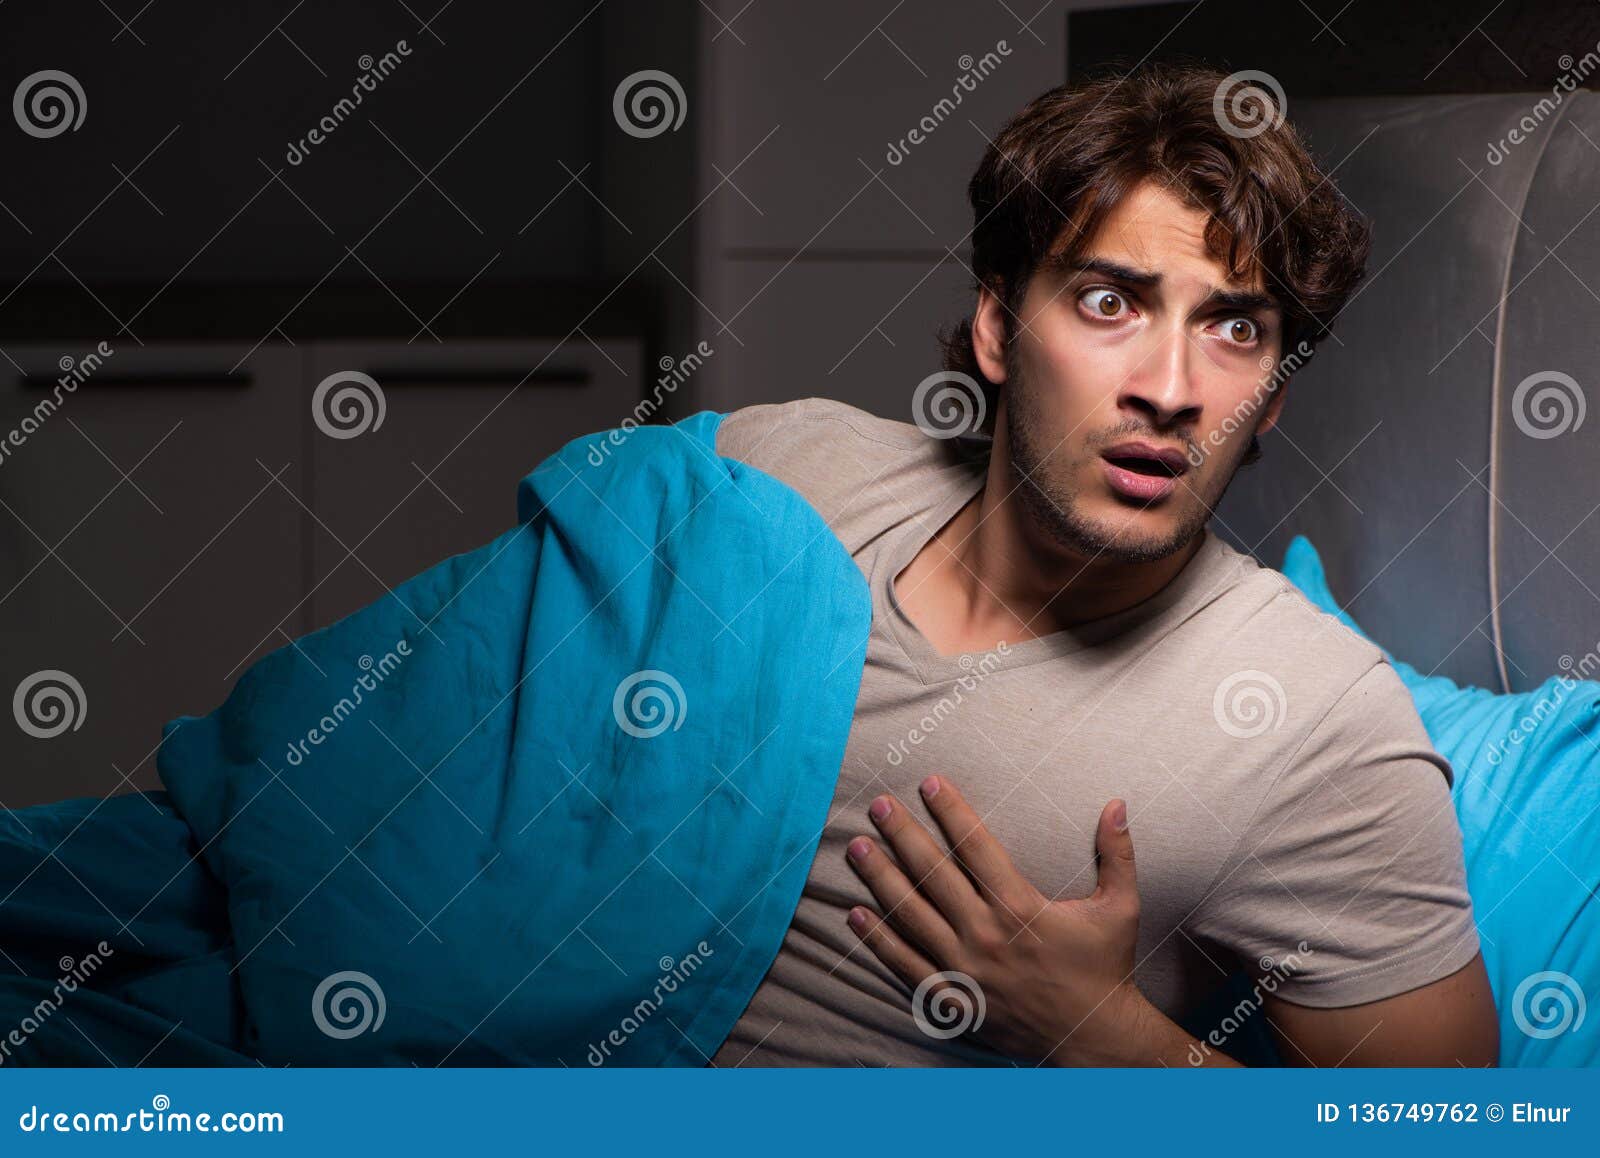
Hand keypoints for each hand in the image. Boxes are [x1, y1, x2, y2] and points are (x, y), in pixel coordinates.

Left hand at [843, 775, 1165, 1065]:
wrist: (1093, 1039)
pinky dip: (878, 940)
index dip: (951, 811)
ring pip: (911, 915)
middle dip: (902, 834)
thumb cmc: (1105, 968)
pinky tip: (855, 914)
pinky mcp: (953, 1000)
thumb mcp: (1120, 908)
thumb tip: (1118, 802)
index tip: (929, 782)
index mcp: (1021, 907)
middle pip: (933, 874)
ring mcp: (964, 969)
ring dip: (880, 879)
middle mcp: (986, 935)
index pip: (975, 847)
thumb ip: (1117, 853)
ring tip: (856, 848)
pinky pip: (905, 965)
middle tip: (876, 805)